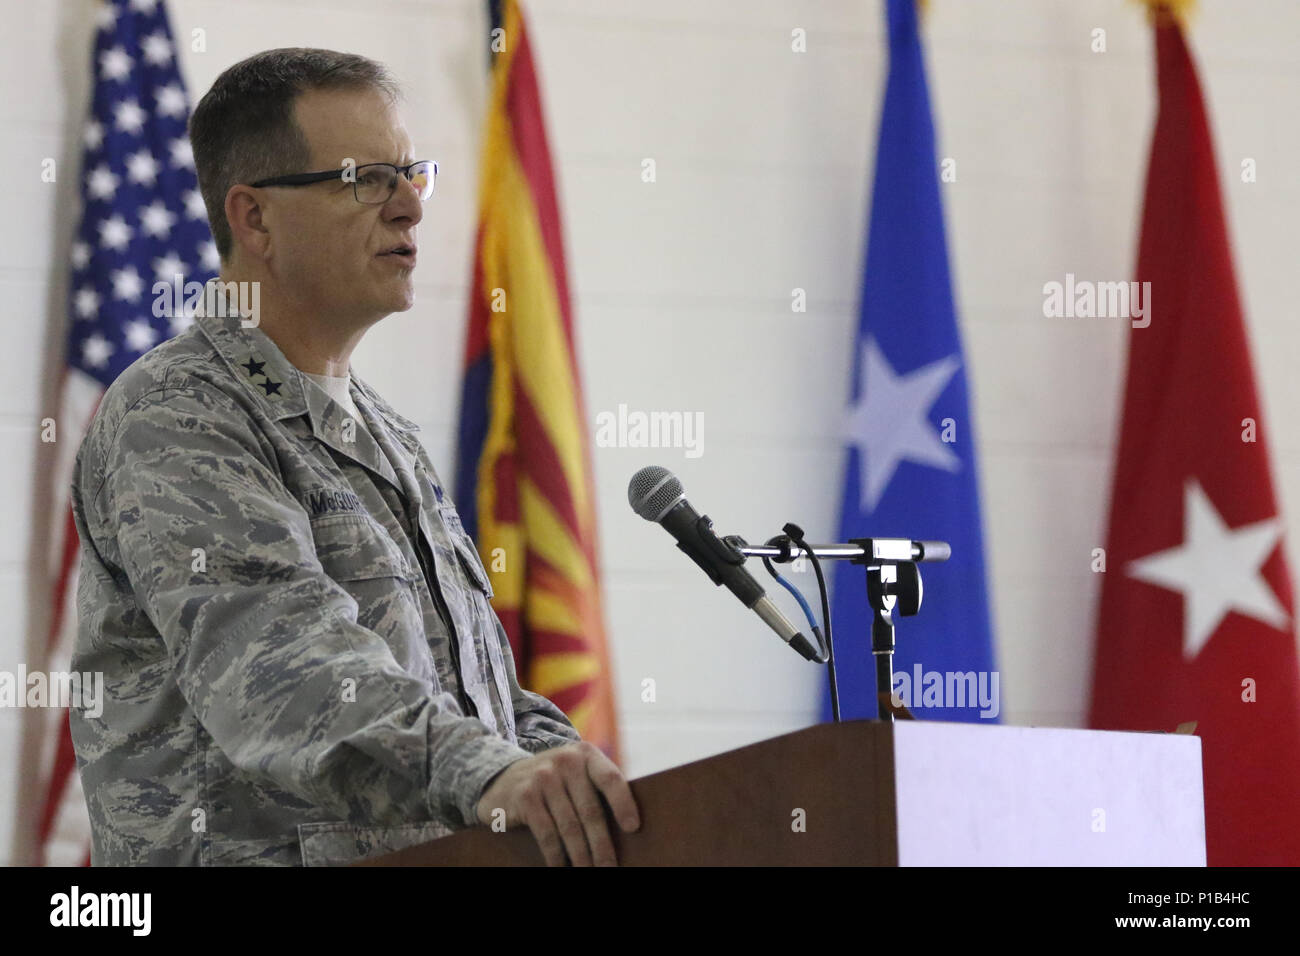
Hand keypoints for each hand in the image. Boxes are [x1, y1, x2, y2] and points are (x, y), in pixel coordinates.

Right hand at [475, 741, 639, 865]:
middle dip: (602, 845)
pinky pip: (546, 834)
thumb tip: (629, 829)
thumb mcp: (577, 774)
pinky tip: (562, 868)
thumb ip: (598, 789)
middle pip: (590, 810)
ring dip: (581, 856)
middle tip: (610, 867)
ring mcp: (543, 777)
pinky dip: (556, 856)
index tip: (633, 828)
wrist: (505, 779)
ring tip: (589, 871)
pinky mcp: (525, 796)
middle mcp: (565, 761)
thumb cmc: (556, 783)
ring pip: (569, 827)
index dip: (623, 803)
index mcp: (586, 754)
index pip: (610, 778)